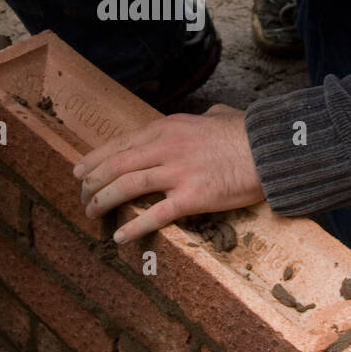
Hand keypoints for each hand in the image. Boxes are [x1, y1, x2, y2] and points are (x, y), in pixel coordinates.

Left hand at [73, 104, 265, 243]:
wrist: (270, 149)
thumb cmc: (247, 132)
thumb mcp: (218, 114)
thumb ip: (204, 117)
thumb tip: (208, 115)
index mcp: (167, 127)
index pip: (121, 143)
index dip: (96, 158)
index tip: (80, 169)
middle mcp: (165, 147)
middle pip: (117, 165)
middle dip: (92, 181)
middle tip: (80, 195)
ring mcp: (177, 172)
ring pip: (127, 186)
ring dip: (103, 201)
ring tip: (91, 212)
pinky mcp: (191, 197)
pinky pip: (154, 214)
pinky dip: (133, 227)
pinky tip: (119, 237)